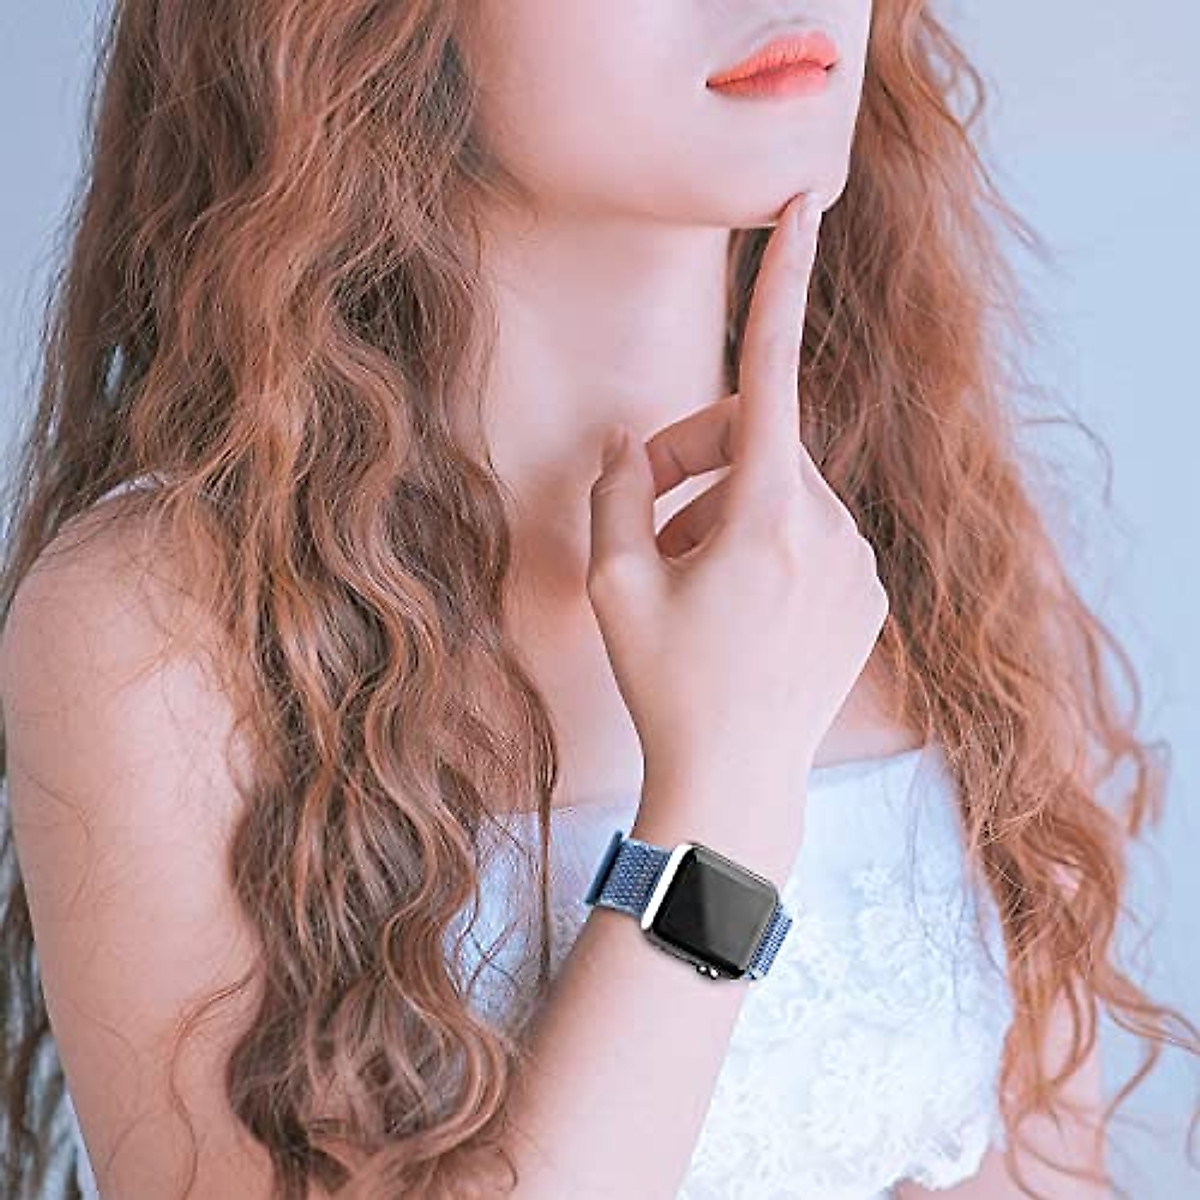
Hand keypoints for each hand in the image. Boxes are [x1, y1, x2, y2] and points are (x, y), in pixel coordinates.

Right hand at [585, 193, 888, 837]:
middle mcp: (830, 529)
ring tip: (686, 576)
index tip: (800, 205)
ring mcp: (859, 564)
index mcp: (767, 516)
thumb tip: (629, 442)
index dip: (780, 282)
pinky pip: (813, 535)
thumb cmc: (666, 686)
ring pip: (784, 491)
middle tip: (642, 507)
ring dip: (727, 508)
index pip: (768, 374)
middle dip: (695, 459)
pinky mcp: (869, 595)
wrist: (736, 782)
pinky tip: (735, 607)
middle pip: (758, 442)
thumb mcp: (613, 584)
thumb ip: (616, 492)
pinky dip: (767, 544)